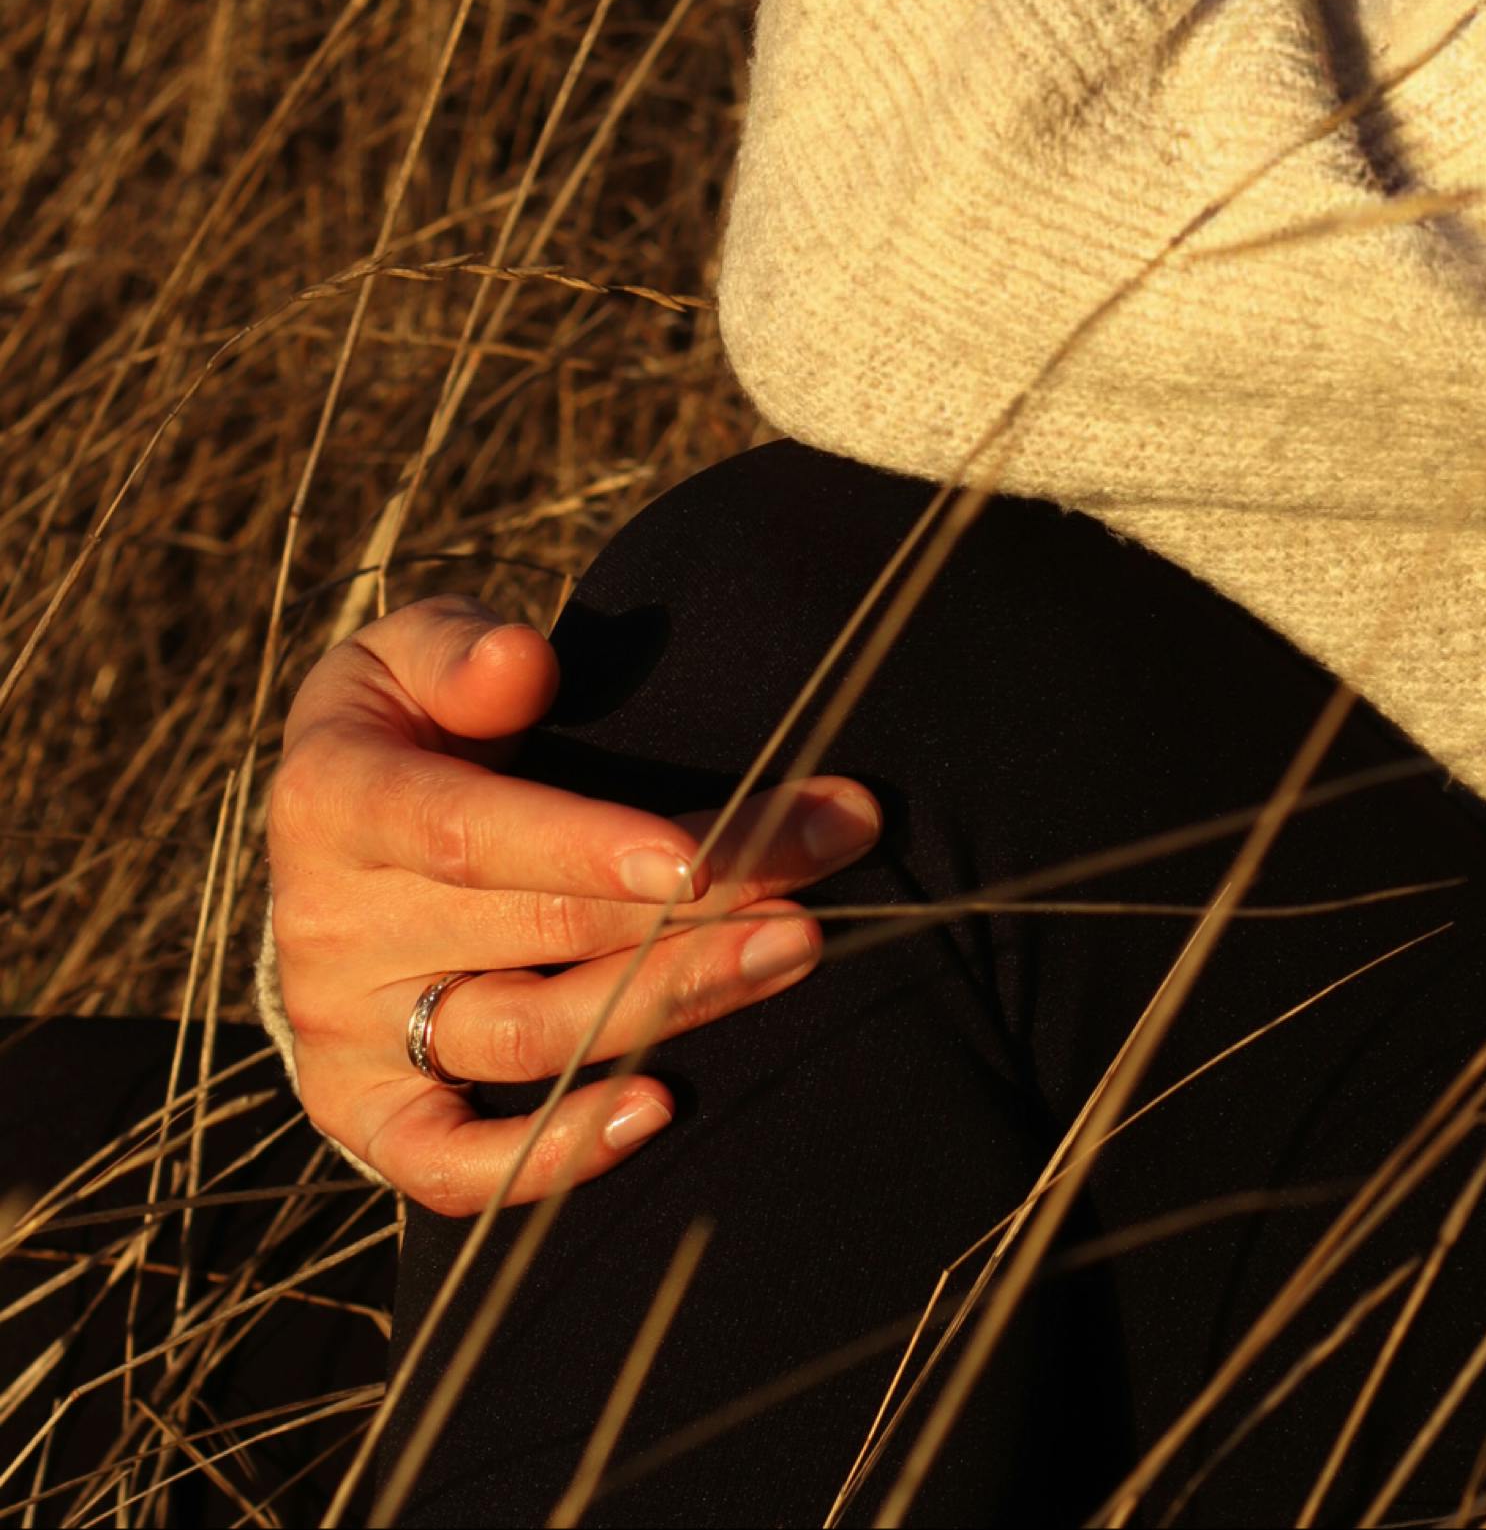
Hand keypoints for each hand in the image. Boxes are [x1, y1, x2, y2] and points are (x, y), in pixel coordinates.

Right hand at [265, 593, 879, 1214]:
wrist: (334, 838)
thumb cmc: (409, 720)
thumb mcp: (412, 650)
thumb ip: (460, 650)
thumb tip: (518, 664)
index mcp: (334, 800)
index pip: (468, 833)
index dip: (587, 847)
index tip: (707, 858)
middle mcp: (328, 929)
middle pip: (534, 933)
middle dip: (693, 901)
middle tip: (824, 862)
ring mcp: (345, 1035)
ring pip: (525, 1038)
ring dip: (672, 998)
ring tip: (795, 946)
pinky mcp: (364, 1116)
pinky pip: (449, 1168)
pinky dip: (551, 1154)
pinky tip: (659, 1108)